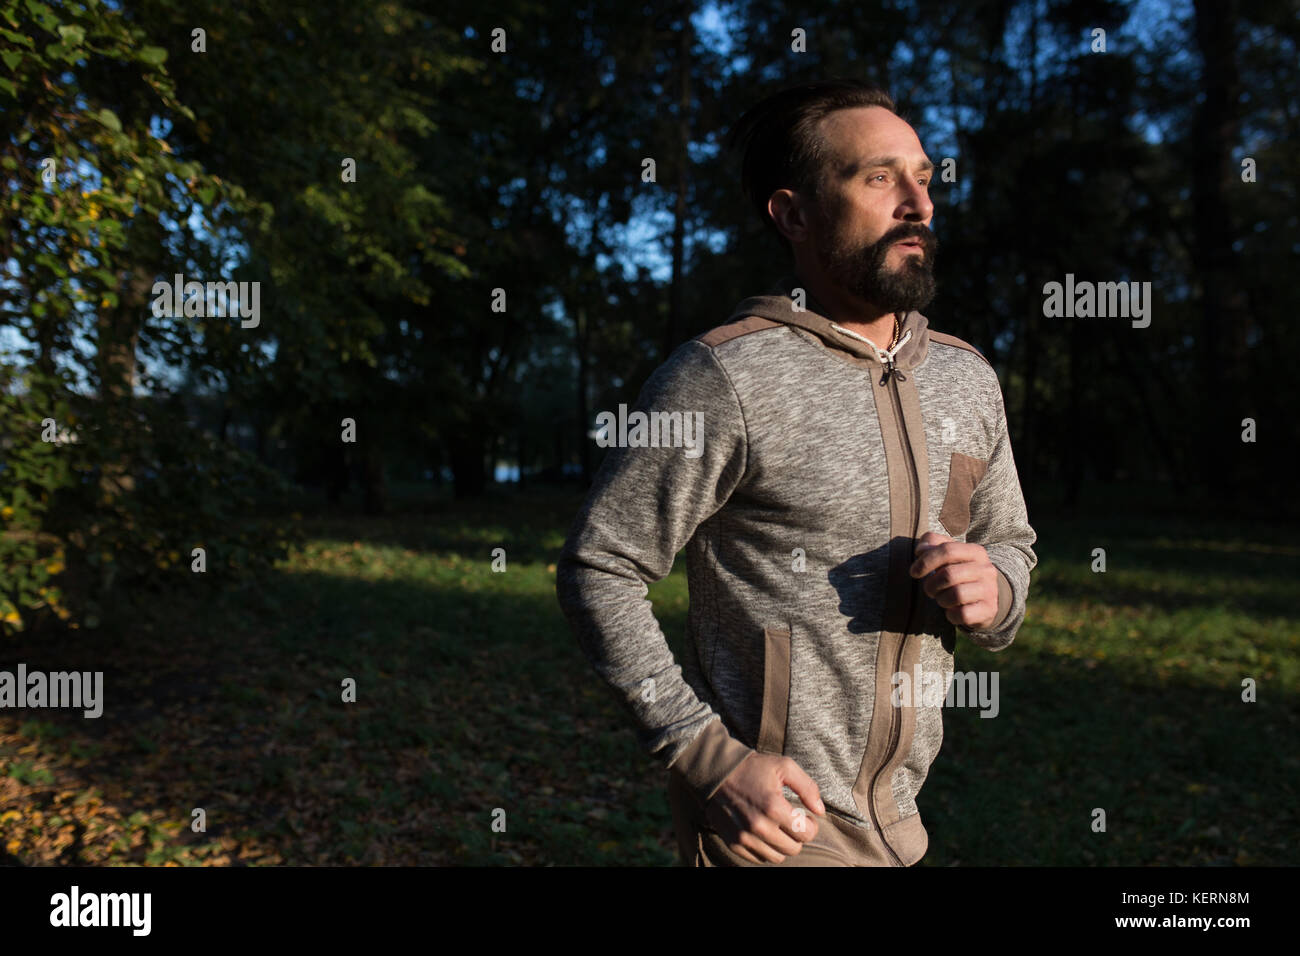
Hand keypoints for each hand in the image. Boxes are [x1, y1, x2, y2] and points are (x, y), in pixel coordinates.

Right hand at [703, 753, 825, 863]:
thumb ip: (807, 787)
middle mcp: (759, 826)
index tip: (805, 817)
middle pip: (793, 849)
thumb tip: (820, 811)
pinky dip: (765, 848)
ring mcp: (744, 837)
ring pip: (777, 857)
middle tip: (791, 822)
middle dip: (797, 836)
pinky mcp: (734, 843)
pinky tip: (763, 832)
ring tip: (777, 827)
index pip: (806, 834)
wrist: (716, 772)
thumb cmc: (753, 768)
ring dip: (781, 845)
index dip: (811, 826)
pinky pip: (759, 858)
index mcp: (773, 807)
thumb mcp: (784, 766)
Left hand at [909, 530, 999, 630]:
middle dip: (931, 585)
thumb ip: (932, 543)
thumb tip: (921, 550)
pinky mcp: (989, 610)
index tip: (914, 572)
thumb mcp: (949, 554)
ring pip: (956, 595)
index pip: (947, 550)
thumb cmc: (959, 572)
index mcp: (976, 552)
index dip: (926, 561)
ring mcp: (989, 590)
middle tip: (929, 589)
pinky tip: (952, 611)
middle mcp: (986, 569)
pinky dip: (951, 615)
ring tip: (942, 599)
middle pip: (949, 574)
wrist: (987, 597)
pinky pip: (963, 614)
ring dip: (941, 599)